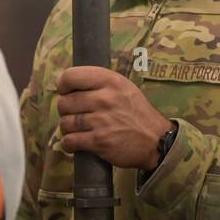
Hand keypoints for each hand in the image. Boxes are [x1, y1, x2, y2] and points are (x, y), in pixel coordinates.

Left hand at [56, 66, 172, 169]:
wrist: (155, 140)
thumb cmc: (136, 112)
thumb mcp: (123, 87)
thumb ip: (99, 82)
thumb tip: (69, 83)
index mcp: (110, 81)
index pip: (71, 76)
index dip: (63, 84)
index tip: (66, 91)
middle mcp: (104, 99)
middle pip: (64, 102)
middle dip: (65, 109)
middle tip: (74, 113)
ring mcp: (101, 121)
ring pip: (65, 123)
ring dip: (67, 128)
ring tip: (76, 129)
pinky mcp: (99, 142)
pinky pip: (69, 141)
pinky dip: (68, 143)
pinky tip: (75, 142)